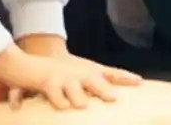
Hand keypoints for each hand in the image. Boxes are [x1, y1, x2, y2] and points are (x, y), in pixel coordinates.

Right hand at [0, 46, 140, 109]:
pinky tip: (59, 107)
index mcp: (90, 72)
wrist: (31, 62)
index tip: (139, 82)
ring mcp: (63, 77)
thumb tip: (115, 96)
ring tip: (81, 105)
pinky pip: (52, 93)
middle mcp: (79, 74)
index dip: (125, 78)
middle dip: (103, 89)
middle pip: (94, 82)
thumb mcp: (81, 76)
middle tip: (113, 99)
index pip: (111, 73)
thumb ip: (98, 84)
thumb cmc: (60, 73)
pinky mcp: (47, 82)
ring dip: (76, 97)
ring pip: (72, 89)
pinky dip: (56, 100)